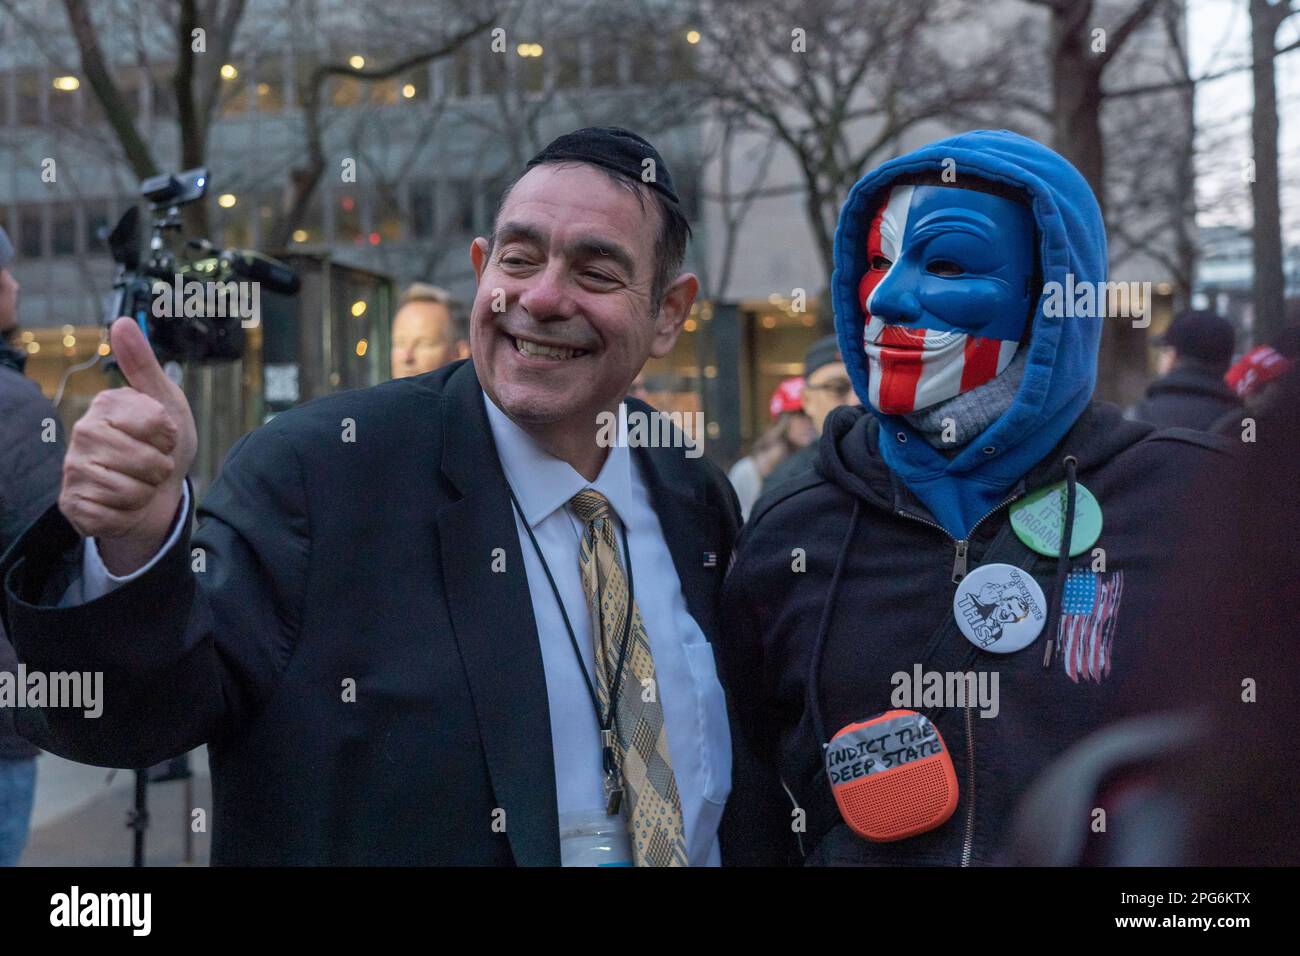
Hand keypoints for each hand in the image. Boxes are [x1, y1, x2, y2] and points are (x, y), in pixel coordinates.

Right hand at [59, 317, 197, 575]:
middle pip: (144, 460)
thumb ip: (145, 365)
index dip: (169, 436)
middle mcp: (82, 433)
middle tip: (152, 466)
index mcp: (106, 405)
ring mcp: (73, 469)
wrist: (157, 494)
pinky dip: (126, 514)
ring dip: (145, 493)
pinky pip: (110, 515)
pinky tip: (121, 505)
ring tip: (138, 484)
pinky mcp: (72, 503)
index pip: (156, 423)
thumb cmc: (162, 446)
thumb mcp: (166, 403)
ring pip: (129, 490)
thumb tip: (122, 322)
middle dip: (160, 469)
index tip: (162, 437)